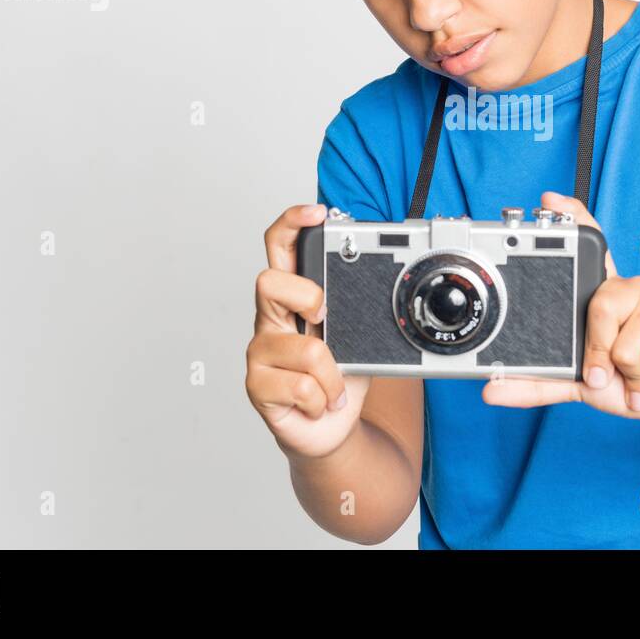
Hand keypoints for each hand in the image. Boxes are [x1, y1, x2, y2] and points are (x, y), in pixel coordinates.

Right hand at [245, 202, 372, 459]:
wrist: (330, 429)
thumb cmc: (341, 376)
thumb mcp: (358, 336)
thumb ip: (358, 307)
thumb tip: (381, 282)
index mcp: (293, 297)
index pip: (280, 247)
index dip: (292, 224)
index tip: (316, 212)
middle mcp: (271, 319)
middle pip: (269, 282)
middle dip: (307, 297)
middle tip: (325, 320)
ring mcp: (261, 352)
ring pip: (305, 348)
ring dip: (333, 375)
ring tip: (334, 387)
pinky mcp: (258, 386)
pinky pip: (303, 387)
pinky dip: (324, 399)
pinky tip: (320, 403)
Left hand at [482, 191, 639, 431]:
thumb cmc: (626, 384)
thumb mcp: (577, 385)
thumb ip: (536, 384)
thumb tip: (491, 391)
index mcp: (604, 296)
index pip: (591, 245)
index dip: (574, 217)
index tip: (550, 199)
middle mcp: (630, 289)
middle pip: (601, 305)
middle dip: (599, 354)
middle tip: (608, 374)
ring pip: (625, 340)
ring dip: (629, 374)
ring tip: (636, 377)